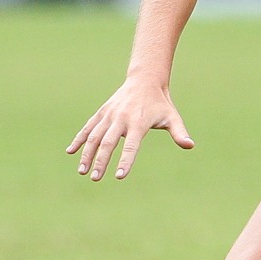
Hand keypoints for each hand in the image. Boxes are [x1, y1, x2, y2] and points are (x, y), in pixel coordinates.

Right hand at [68, 78, 193, 180]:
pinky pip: (88, 127)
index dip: (126, 161)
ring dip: (87, 154)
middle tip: (96, 178)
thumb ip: (179, 132)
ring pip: (94, 136)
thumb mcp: (172, 117)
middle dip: (101, 161)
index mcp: (138, 122)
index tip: (120, 176)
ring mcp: (109, 115)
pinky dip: (79, 139)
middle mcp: (121, 119)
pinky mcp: (102, 113)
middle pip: (108, 142)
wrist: (144, 81)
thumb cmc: (160, 104)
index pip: (131, 145)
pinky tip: (71, 152)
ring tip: (82, 171)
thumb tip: (190, 145)